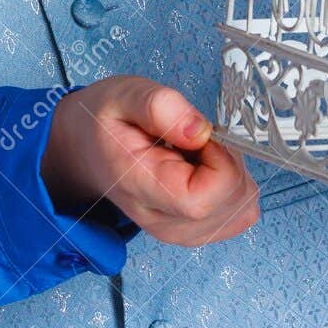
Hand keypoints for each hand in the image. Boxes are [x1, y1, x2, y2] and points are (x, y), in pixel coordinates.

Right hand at [42, 76, 259, 246]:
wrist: (86, 149)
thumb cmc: (106, 121)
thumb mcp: (125, 95)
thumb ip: (162, 107)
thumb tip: (201, 131)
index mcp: (142, 188)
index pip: (204, 199)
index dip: (221, 161)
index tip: (203, 135)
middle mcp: (163, 223)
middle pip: (232, 205)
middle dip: (231, 161)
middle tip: (197, 137)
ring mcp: (180, 232)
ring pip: (241, 211)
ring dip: (232, 172)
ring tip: (196, 151)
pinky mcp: (194, 231)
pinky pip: (239, 214)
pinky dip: (233, 185)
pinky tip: (206, 167)